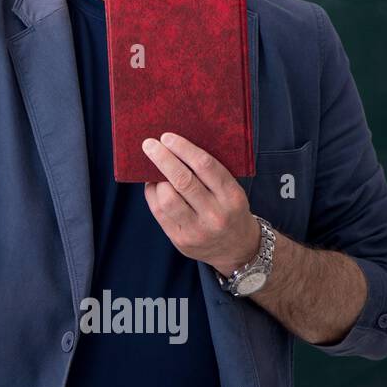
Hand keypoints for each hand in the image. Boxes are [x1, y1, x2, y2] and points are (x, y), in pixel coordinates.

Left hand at [140, 132, 260, 276]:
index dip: (184, 149)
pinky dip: (153, 193)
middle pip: (183, 181)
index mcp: (232, 197)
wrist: (237, 249)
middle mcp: (216, 214)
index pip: (206, 166)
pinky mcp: (180, 240)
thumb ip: (210, 174)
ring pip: (167, 198)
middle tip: (149, 144)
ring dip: (156, 178)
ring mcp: (197, 230)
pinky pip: (159, 212)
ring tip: (152, 168)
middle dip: (163, 159)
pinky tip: (153, 184)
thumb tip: (175, 148)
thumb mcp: (232, 191)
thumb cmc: (231, 210)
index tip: (167, 137)